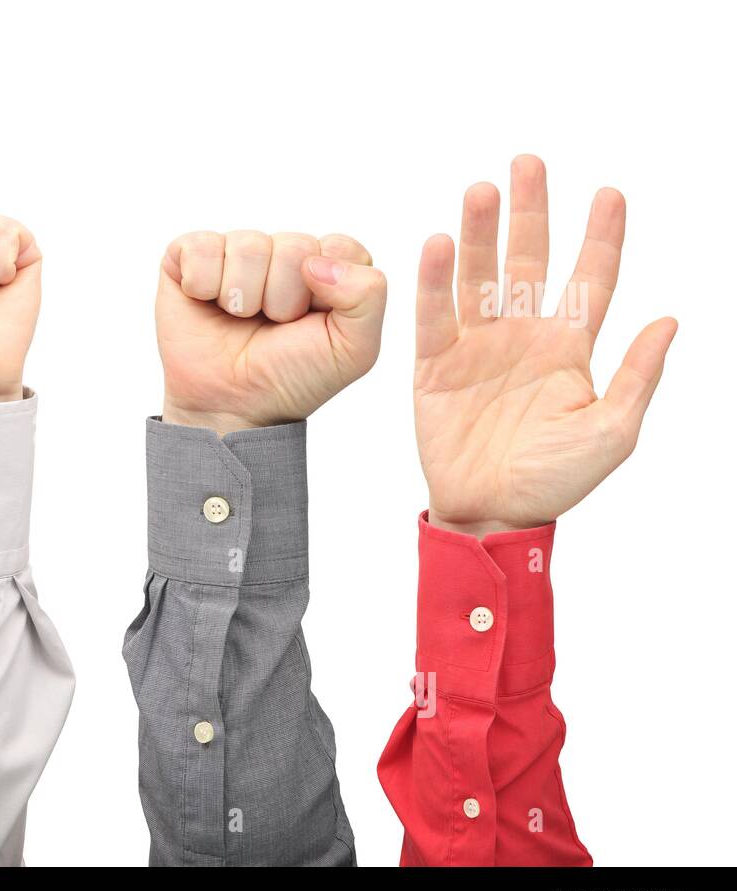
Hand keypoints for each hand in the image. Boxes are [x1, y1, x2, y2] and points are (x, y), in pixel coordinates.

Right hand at [157, 230, 386, 434]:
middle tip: (271, 327)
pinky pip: (200, 246)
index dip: (324, 292)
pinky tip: (206, 304)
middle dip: (281, 298)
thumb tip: (316, 261)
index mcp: (328, 268)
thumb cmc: (290, 378)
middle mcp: (283, 254)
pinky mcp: (190, 257)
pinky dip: (202, 284)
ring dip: (242, 296)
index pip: (338, 247)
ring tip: (238, 320)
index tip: (308, 324)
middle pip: (293, 245)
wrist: (230, 407)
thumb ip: (368, 296)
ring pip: (247, 245)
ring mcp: (236, 253)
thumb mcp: (353, 350)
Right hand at [414, 155, 677, 536]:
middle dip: (530, 211)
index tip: (611, 194)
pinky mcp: (435, 365)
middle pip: (529, 260)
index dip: (601, 237)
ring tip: (480, 192)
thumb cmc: (553, 480)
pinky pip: (435, 315)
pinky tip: (436, 245)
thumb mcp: (612, 432)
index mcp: (568, 347)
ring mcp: (477, 346)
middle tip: (527, 163)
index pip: (590, 279)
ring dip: (479, 234)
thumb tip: (670, 319)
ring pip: (480, 276)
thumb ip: (636, 375)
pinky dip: (434, 281)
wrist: (491, 512)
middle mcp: (522, 335)